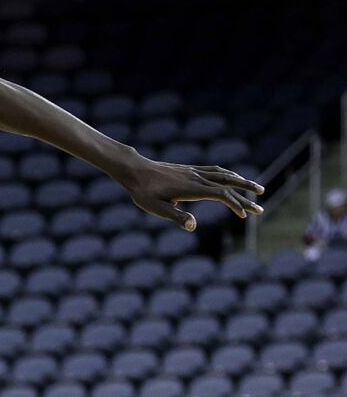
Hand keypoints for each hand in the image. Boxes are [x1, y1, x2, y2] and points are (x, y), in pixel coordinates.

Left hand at [117, 158, 262, 231]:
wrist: (134, 170)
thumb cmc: (143, 192)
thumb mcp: (156, 208)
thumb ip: (176, 217)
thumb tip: (194, 226)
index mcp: (192, 189)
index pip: (221, 195)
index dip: (235, 204)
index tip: (243, 216)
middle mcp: (197, 178)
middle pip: (229, 185)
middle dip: (246, 197)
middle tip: (261, 209)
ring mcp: (194, 172)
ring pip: (225, 176)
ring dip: (243, 183)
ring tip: (258, 189)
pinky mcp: (190, 169)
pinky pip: (215, 170)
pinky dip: (229, 175)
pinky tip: (233, 177)